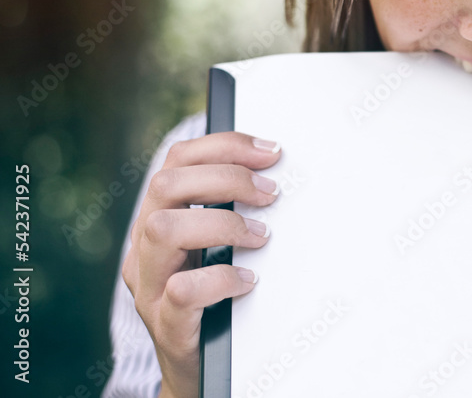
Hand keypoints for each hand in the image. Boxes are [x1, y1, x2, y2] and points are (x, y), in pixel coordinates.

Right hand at [121, 132, 281, 397]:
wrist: (201, 371)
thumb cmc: (216, 299)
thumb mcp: (219, 247)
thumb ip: (234, 210)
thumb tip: (281, 173)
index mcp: (158, 219)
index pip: (177, 160)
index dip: (224, 146)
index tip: (271, 152)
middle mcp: (145, 249)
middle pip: (165, 185)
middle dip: (226, 178)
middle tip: (271, 194)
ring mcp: (149, 288)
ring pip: (162, 229)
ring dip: (221, 224)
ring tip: (260, 237)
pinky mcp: (167, 325)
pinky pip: (182, 291)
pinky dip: (221, 279)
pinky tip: (248, 281)